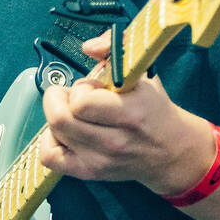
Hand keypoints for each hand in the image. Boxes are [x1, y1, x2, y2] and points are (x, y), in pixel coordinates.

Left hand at [38, 30, 213, 194]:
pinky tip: (63, 133)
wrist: (170, 151)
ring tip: (74, 112)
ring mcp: (100, 160)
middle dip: (58, 99)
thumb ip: (115, 48)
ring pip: (54, 134)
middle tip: (70, 95)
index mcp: (131, 113)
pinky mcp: (90, 172)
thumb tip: (88, 47)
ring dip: (57, 116)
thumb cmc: (153, 109)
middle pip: (61, 119)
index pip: (81, 102)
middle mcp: (115, 141)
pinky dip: (48, 141)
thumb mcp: (142, 73)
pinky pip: (50, 158)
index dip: (79, 88)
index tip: (91, 86)